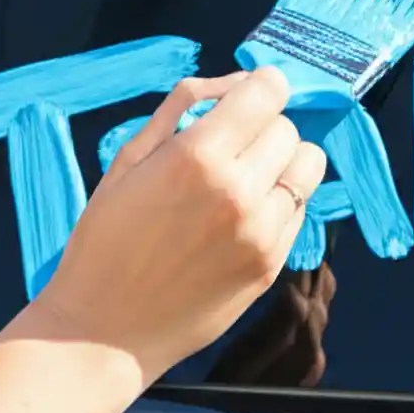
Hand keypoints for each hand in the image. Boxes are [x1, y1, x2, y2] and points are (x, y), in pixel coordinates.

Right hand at [34, 68, 327, 381]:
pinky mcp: (272, 265)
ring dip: (284, 161)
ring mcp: (262, 232)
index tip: (243, 99)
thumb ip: (182, 108)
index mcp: (197, 156)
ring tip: (248, 177)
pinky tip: (244, 216)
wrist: (105, 329)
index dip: (257, 87)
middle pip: (287, 127)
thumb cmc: (105, 239)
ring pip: (308, 165)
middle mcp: (239, 190)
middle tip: (228, 147)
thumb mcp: (127, 159)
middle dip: (261, 127)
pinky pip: (301, 209)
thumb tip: (233, 83)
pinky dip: (281, 201)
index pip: (269, 90)